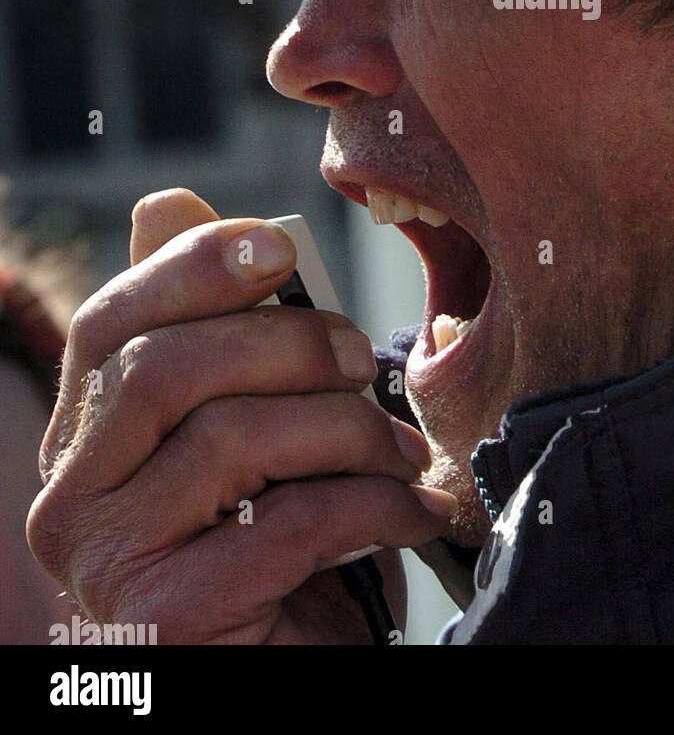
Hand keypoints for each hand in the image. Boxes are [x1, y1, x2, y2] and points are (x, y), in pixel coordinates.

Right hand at [27, 189, 453, 643]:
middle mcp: (69, 497)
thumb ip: (218, 325)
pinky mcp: (166, 620)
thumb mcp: (258, 417)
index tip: (280, 248)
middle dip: (292, 345)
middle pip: (166, 367)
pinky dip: (371, 506)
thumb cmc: (283, 538)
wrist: (302, 666)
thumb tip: (167, 201)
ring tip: (399, 451)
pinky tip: (409, 512)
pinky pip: (284, 525)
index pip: (109, 322)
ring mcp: (106, 563)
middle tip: (369, 361)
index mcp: (85, 435)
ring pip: (229, 438)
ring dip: (346, 431)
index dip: (191, 266)